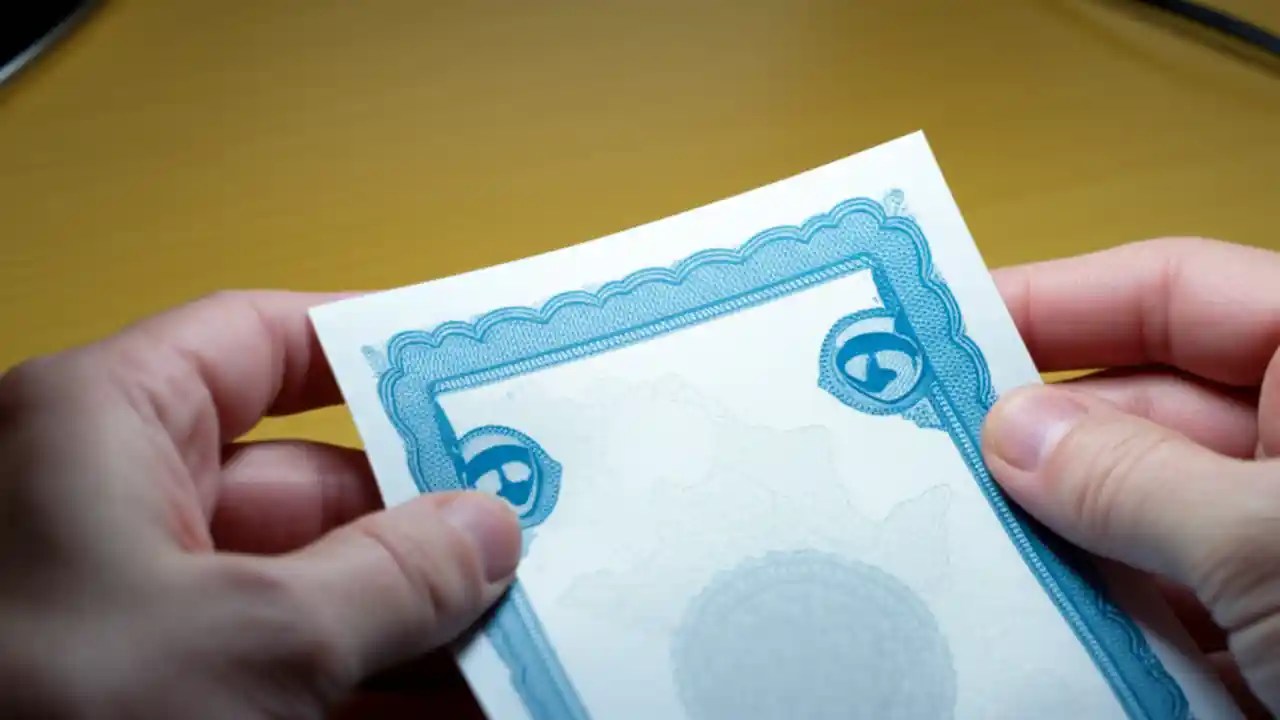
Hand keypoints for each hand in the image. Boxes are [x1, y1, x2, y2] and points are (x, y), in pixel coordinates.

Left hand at [0, 292, 520, 718]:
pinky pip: (287, 673)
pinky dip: (373, 693)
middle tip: (543, 542)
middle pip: (310, 486)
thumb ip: (389, 578)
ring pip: (311, 594)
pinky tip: (469, 707)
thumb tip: (489, 529)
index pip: (258, 342)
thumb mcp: (249, 642)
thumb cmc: (50, 716)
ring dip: (416, 625)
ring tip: (531, 636)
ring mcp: (140, 617)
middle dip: (428, 525)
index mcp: (105, 431)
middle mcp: (119, 510)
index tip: (479, 378)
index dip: (371, 352)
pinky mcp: (161, 699)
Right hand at [983, 238, 1279, 717]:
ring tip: (951, 533)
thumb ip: (1134, 477)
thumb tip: (1012, 431)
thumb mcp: (1276, 543)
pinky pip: (1152, 593)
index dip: (1059, 299)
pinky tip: (1022, 610)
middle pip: (1141, 405)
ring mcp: (1278, 543)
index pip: (1177, 296)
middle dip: (1035, 431)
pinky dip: (1089, 604)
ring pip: (1134, 509)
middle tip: (921, 450)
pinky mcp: (1262, 628)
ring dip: (1049, 527)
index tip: (944, 323)